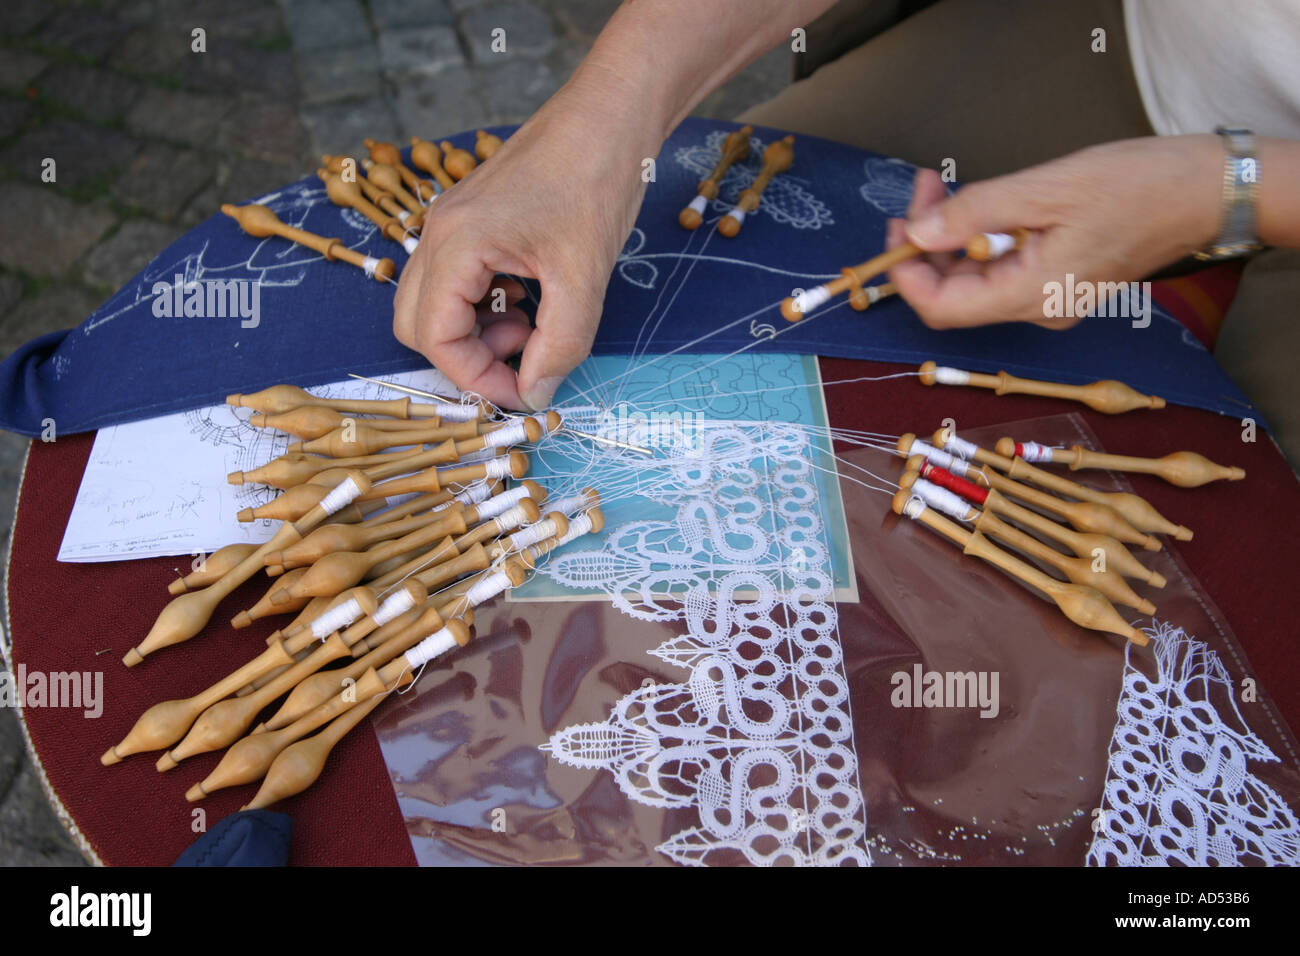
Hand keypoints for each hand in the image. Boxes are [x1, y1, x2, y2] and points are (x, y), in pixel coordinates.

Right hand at [393, 76, 656, 409]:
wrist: (610, 115)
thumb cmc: (596, 180)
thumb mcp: (583, 276)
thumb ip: (559, 344)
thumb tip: (534, 393)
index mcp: (457, 243)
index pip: (433, 336)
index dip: (474, 376)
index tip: (522, 391)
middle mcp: (441, 232)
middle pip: (418, 323)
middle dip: (466, 355)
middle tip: (522, 358)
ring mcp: (454, 223)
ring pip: (436, 303)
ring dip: (477, 331)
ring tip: (531, 326)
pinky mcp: (474, 220)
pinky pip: (459, 279)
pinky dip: (487, 304)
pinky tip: (531, 298)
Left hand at [886, 136, 1224, 327]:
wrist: (1205, 192)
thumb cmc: (1135, 185)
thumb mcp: (1045, 189)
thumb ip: (975, 213)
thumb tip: (918, 236)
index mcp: (1031, 294)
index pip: (941, 309)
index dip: (907, 275)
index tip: (897, 230)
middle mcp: (1036, 309)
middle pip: (955, 293)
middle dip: (927, 244)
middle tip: (923, 190)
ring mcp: (1049, 299)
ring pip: (978, 278)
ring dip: (952, 237)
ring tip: (944, 187)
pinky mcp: (1060, 281)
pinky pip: (1005, 268)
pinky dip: (982, 239)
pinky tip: (982, 204)